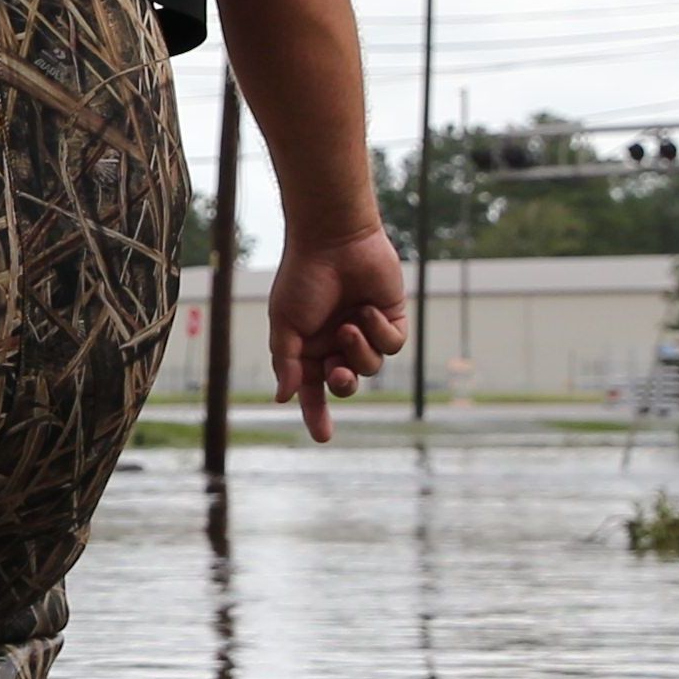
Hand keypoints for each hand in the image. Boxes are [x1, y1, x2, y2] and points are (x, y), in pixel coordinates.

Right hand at [266, 230, 407, 443]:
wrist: (334, 241)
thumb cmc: (303, 279)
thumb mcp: (285, 325)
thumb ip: (287, 363)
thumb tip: (285, 398)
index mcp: (309, 348)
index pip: (313, 391)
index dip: (317, 414)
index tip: (323, 438)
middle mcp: (338, 344)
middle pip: (346, 384)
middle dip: (344, 383)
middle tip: (338, 373)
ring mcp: (366, 332)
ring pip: (372, 366)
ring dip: (360, 350)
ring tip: (349, 325)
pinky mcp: (391, 318)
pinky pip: (393, 345)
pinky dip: (380, 332)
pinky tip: (367, 310)